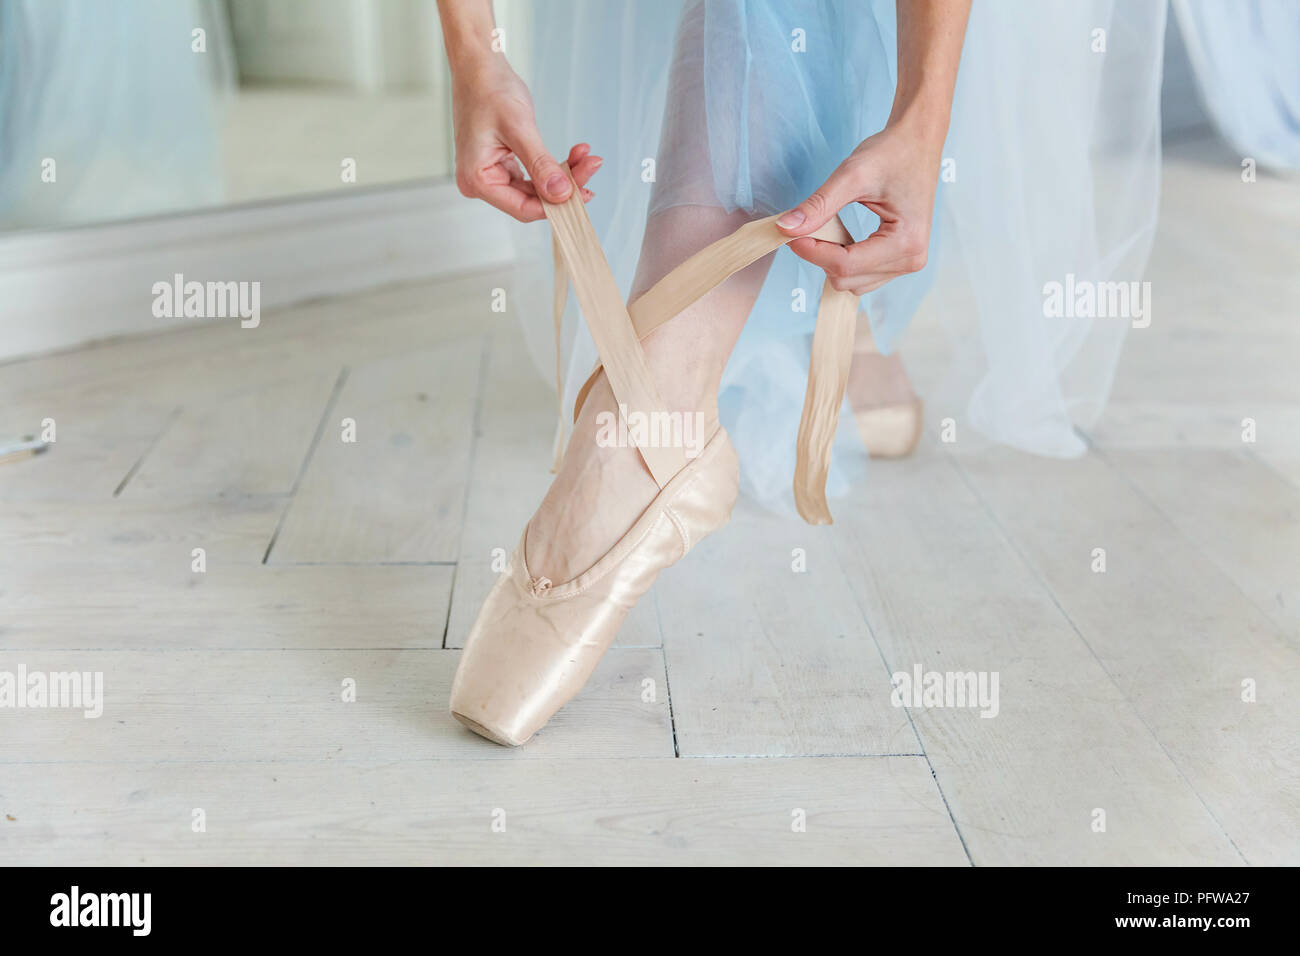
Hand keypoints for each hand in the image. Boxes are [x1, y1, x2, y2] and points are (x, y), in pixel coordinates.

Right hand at [450, 61, 601, 221]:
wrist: (478, 65)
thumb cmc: (489, 89)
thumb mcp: (519, 128)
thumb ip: (540, 165)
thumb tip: (562, 194)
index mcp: (476, 179)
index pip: (523, 208)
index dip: (555, 205)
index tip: (584, 193)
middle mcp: (480, 183)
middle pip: (532, 199)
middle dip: (565, 186)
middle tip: (592, 166)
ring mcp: (490, 175)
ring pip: (536, 188)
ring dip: (563, 174)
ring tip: (586, 156)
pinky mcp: (501, 165)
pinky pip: (532, 175)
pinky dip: (553, 166)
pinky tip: (574, 155)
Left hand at [775, 125, 941, 294]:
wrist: (917, 142)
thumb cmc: (891, 153)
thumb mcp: (851, 174)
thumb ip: (818, 205)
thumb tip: (785, 228)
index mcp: (906, 241)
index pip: (845, 264)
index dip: (811, 252)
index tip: (789, 235)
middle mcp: (911, 259)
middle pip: (846, 279)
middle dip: (821, 255)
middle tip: (810, 225)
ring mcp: (908, 263)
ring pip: (851, 283)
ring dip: (831, 259)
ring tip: (830, 226)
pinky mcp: (900, 261)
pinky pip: (861, 277)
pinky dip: (844, 260)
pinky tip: (842, 236)